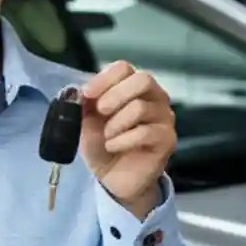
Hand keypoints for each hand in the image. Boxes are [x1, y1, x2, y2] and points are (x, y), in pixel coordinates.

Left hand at [78, 61, 176, 218]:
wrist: (113, 177)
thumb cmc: (103, 143)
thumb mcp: (86, 121)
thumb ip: (84, 103)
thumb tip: (78, 91)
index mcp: (133, 87)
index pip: (124, 68)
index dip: (104, 79)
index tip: (87, 94)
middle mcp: (154, 97)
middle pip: (142, 79)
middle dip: (115, 95)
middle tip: (100, 112)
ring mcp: (164, 118)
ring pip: (141, 107)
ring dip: (116, 123)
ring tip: (108, 136)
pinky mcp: (167, 140)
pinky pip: (146, 132)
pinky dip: (122, 140)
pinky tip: (113, 146)